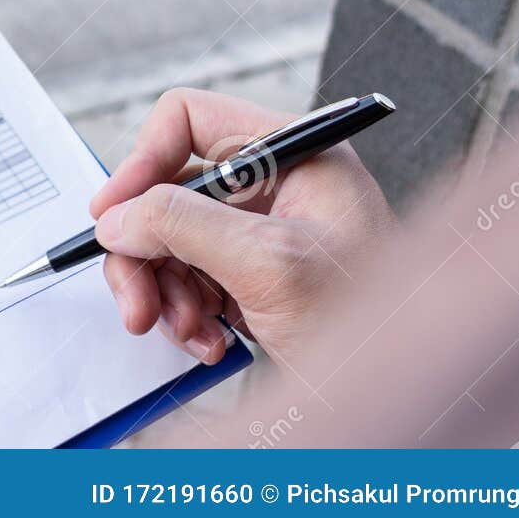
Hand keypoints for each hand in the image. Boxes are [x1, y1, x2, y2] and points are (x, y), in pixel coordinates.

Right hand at [88, 89, 393, 365]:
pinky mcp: (254, 275)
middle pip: (168, 189)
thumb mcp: (268, 264)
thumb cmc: (374, 327)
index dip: (141, 162)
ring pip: (170, 239)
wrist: (405, 397)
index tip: (113, 217)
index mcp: (296, 152)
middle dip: (147, 250)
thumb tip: (117, 217)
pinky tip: (210, 342)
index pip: (189, 120)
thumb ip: (183, 225)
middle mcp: (278, 182)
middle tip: (138, 304)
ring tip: (189, 332)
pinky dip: (185, 313)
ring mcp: (264, 231)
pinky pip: (190, 278)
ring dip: (164, 291)